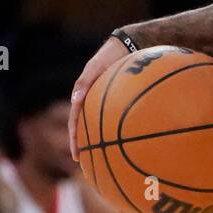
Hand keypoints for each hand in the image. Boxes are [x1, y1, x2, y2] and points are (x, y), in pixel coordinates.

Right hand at [68, 37, 130, 160]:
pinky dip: (127, 131)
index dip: (75, 140)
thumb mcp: (96, 66)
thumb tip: (75, 100)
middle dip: (90, 148)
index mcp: (85, 98)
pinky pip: (123, 120)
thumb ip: (85, 82)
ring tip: (112, 160)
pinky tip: (137, 142)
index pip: (77, 123)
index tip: (76, 156)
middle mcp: (96, 104)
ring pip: (106, 128)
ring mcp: (110, 104)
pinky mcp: (123, 103)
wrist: (130, 46)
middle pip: (90, 130)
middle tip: (92, 166)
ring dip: (107, 143)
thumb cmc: (111, 56)